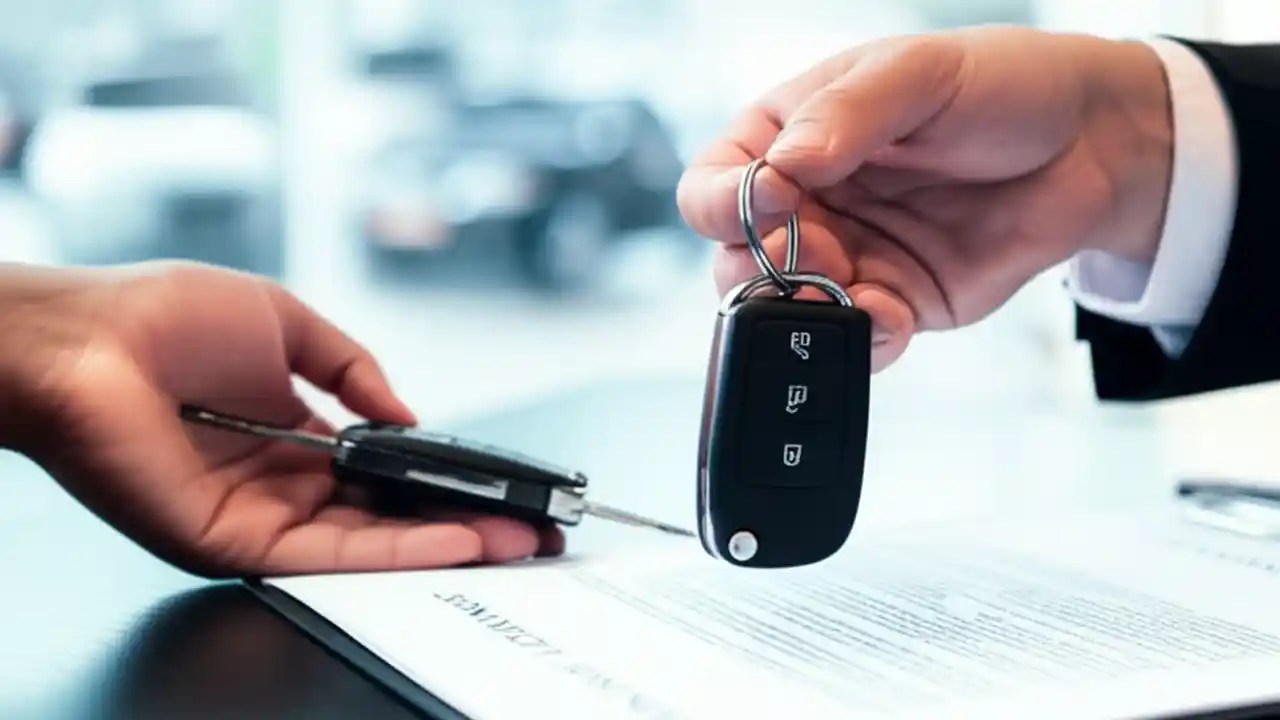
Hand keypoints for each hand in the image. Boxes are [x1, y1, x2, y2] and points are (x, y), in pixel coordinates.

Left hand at [0, 261, 561, 576]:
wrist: (84, 338)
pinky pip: (329, 555)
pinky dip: (398, 551)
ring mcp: (258, 518)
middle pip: (386, 517)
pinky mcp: (235, 543)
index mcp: (289, 434)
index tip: (494, 481)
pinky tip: (457, 539)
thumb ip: (356, 369)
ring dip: (447, 544)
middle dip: (462, 523)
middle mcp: (278, 484)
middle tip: (529, 527)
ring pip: (369, 545)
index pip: (380, 473)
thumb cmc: (162, 317)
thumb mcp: (287, 322)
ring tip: (516, 540)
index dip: (440, 479)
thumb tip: (412, 416)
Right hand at [678, 26, 1171, 369]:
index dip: (725, 203)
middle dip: (766, 270)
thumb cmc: (1001, 86)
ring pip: (786, 312)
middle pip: (735, 261)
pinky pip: (856, 340)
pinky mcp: (894, 303)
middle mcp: (807, 204)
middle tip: (822, 255)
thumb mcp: (918, 72)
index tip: (778, 197)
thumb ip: (846, 113)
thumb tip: (781, 166)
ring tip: (859, 293)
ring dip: (808, 314)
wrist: (1095, 145)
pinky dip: (865, 341)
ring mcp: (848, 259)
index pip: (713, 185)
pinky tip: (894, 316)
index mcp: (788, 139)